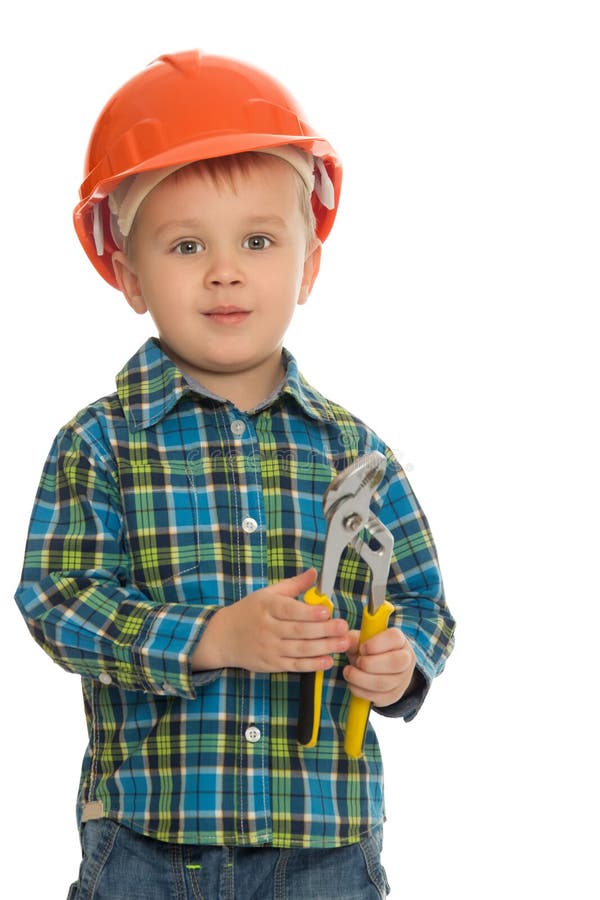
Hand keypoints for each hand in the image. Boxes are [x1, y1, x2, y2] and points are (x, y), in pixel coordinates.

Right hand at [192, 569, 349, 673]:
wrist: (223, 637)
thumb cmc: (249, 611)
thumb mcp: (267, 593)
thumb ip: (293, 585)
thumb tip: (314, 572)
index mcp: (267, 607)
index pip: (289, 610)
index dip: (308, 612)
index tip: (327, 611)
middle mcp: (268, 628)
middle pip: (299, 631)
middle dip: (324, 630)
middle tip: (343, 627)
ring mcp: (270, 648)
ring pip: (300, 649)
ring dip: (324, 647)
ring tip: (343, 643)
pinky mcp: (271, 664)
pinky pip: (295, 665)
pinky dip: (312, 664)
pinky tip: (328, 660)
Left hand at [343, 627, 416, 707]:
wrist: (379, 668)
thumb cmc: (370, 650)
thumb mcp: (362, 640)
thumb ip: (354, 639)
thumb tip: (346, 641)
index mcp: (400, 640)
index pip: (395, 638)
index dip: (375, 644)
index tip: (362, 648)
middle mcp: (407, 659)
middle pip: (395, 663)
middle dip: (369, 664)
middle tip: (357, 662)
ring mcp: (402, 679)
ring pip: (384, 683)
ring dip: (360, 678)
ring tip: (348, 672)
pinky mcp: (394, 695)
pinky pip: (377, 696)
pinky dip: (360, 690)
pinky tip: (352, 683)